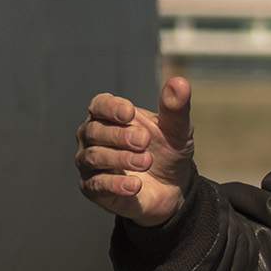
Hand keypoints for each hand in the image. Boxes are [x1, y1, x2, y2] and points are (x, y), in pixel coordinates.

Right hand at [77, 75, 197, 226]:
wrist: (173, 186)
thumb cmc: (168, 151)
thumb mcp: (177, 129)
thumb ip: (175, 108)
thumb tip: (179, 82)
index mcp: (110, 117)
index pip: (99, 105)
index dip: (110, 107)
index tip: (128, 113)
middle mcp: (94, 138)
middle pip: (93, 131)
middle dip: (119, 135)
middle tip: (145, 141)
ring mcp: (90, 163)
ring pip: (92, 157)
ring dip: (120, 158)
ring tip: (146, 162)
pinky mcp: (93, 188)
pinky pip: (96, 184)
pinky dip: (115, 184)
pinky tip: (135, 185)